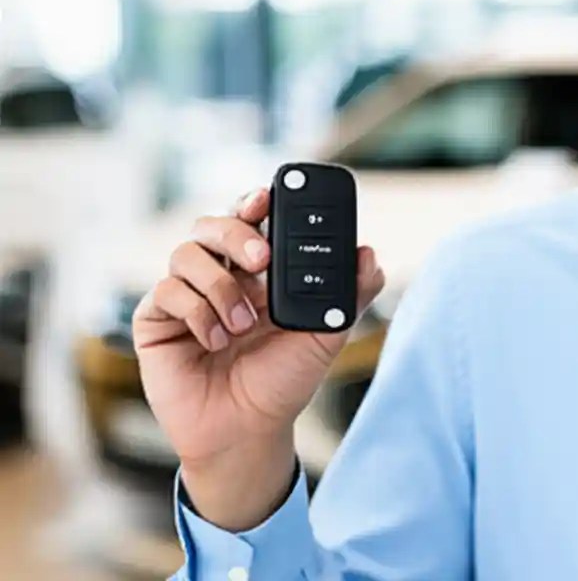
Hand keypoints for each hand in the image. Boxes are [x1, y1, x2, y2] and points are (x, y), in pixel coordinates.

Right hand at [132, 187, 384, 527]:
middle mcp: (220, 275)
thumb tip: (369, 254)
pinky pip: (165, 292)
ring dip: (221, 286)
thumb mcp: (326, 336)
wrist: (247, 430)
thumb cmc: (283, 381)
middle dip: (236, 231)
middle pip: (213, 223)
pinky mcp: (157, 321)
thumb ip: (350, 294)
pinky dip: (196, 312)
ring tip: (243, 326)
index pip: (251, 220)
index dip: (255, 202)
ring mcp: (186, 296)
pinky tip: (215, 341)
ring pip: (186, 253)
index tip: (269, 197)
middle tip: (260, 260)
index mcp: (259, 272)